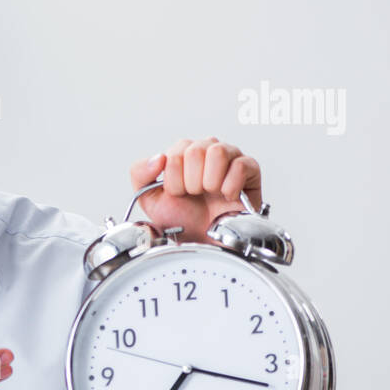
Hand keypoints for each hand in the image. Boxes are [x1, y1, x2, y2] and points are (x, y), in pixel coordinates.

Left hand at [128, 138, 262, 243]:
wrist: (204, 240)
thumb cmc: (182, 218)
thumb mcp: (149, 198)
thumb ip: (140, 173)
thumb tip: (158, 157)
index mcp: (182, 153)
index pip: (175, 152)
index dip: (174, 180)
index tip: (179, 193)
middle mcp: (205, 150)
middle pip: (194, 150)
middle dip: (191, 182)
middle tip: (196, 196)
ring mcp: (229, 156)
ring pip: (217, 152)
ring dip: (210, 182)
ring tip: (211, 194)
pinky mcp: (249, 168)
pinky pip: (240, 165)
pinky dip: (230, 186)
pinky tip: (226, 196)